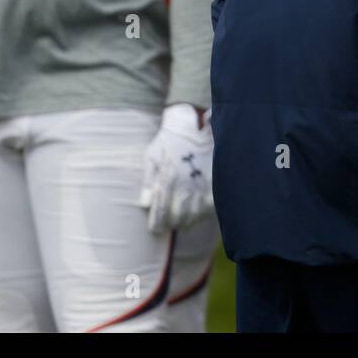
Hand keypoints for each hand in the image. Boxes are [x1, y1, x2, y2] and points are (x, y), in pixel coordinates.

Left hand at [139, 104, 213, 233]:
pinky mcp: (214, 186)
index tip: (153, 229)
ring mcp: (202, 186)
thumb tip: (144, 204)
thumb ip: (147, 180)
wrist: (193, 127)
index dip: (156, 223)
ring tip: (178, 223)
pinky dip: (200, 215)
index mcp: (170, 178)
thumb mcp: (151, 155)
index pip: (161, 209)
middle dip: (170, 225)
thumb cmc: (168, 142)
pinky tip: (194, 214)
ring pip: (194, 216)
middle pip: (177, 217)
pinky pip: (207, 209)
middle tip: (165, 227)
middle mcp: (187, 184)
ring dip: (185, 222)